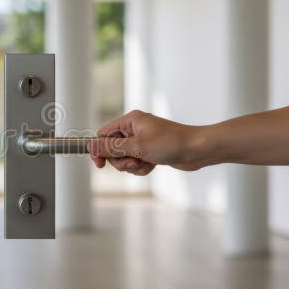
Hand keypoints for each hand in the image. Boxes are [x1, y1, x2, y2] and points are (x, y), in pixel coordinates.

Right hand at [88, 110, 207, 174]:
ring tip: (145, 164)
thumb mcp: (138, 147)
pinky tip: (152, 166)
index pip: (104, 134)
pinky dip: (141, 167)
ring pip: (125, 158)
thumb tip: (91, 146)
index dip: (100, 150)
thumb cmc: (171, 143)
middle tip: (133, 163)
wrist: (197, 150)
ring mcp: (143, 140)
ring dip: (132, 165)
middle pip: (113, 149)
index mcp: (130, 120)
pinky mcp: (150, 150)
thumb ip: (112, 147)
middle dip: (121, 160)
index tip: (100, 164)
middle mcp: (135, 128)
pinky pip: (136, 162)